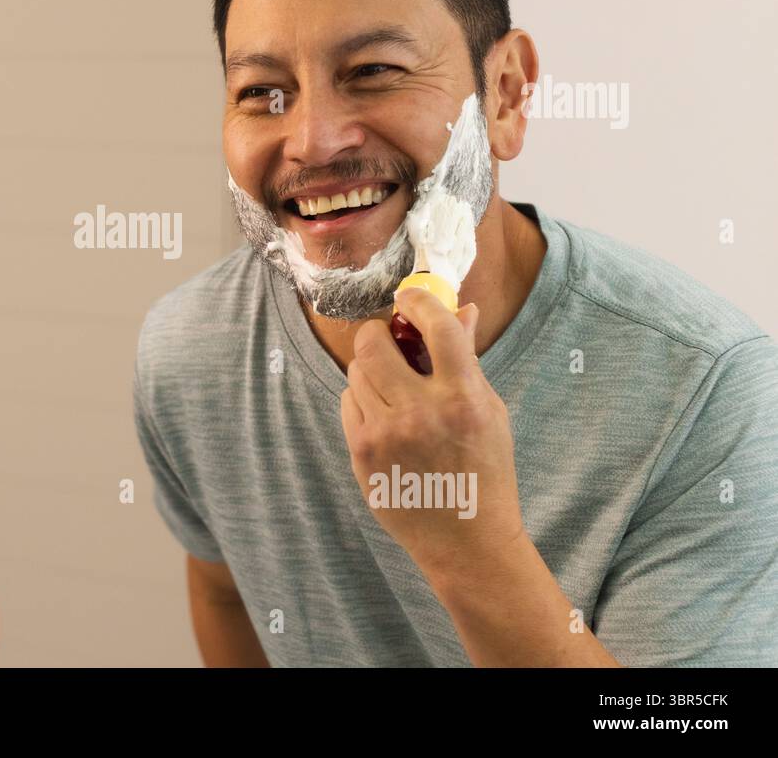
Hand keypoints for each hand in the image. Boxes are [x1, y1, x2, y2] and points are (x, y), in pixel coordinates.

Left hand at [340, 287, 524, 575]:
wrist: (467, 540)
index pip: (437, 327)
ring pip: (357, 372)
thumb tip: (461, 308)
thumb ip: (467, 359)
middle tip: (389, 341)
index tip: (410, 297)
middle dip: (378, 334)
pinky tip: (385, 419)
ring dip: (372, 370)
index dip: (419, 301)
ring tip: (394, 389)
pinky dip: (363, 401)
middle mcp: (421, 414)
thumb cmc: (485, 471)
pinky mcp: (361, 454)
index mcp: (463, 399)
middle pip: (374, 344)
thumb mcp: (489, 411)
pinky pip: (348, 403)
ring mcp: (385, 435)